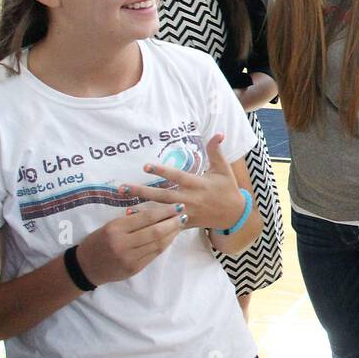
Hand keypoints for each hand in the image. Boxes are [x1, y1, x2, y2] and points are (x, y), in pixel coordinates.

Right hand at [74, 204, 186, 285]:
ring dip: (172, 234)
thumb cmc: (98, 241)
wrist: (86, 266)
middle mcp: (123, 244)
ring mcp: (130, 258)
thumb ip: (132, 221)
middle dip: (173, 222)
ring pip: (158, 244)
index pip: (146, 217)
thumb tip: (158, 213)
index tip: (177, 206)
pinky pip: (154, 254)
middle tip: (184, 214)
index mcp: (115, 229)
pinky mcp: (135, 269)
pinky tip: (171, 237)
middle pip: (156, 231)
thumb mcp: (110, 226)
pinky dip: (165, 244)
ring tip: (180, 225)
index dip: (164, 211)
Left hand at [122, 133, 243, 229]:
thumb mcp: (224, 170)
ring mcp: (187, 212)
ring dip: (143, 208)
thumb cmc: (228, 190)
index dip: (162, 171)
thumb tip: (219, 133)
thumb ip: (216, 152)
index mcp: (198, 184)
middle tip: (123, 188)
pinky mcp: (186, 223)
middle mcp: (191, 198)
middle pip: (163, 195)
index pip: (177, 176)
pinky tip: (137, 221)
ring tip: (124, 206)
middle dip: (143, 192)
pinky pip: (167, 224)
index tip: (145, 166)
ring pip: (162, 211)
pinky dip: (153, 223)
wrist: (235, 215)